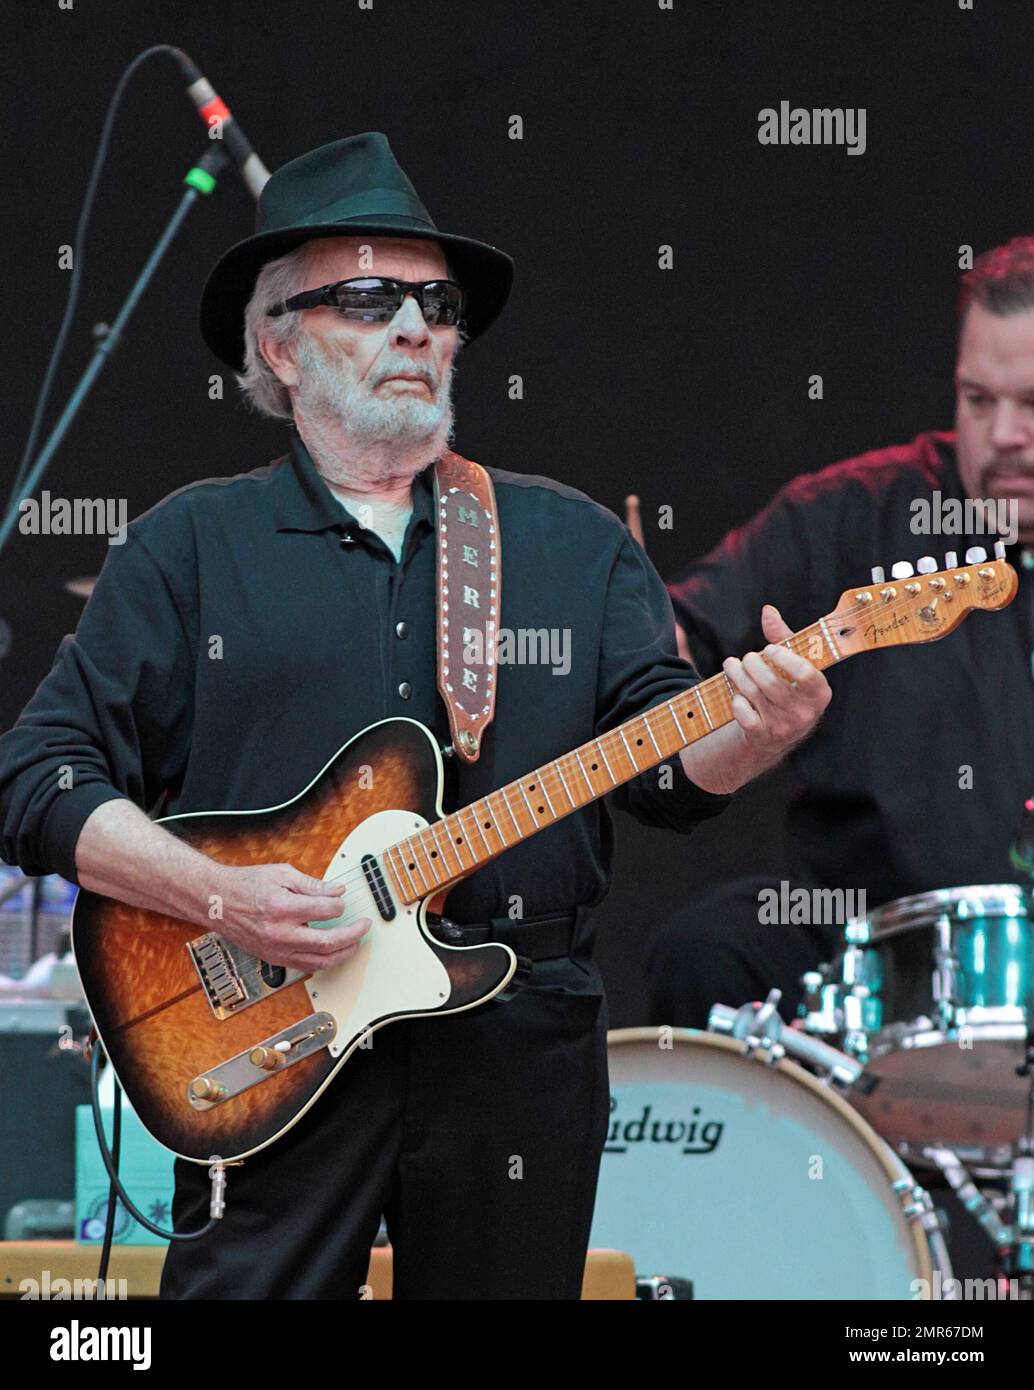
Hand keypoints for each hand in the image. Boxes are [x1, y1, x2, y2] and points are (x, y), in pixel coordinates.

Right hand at [211, 862, 371, 973]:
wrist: (216, 902)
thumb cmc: (246, 885)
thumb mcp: (281, 874)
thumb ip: (313, 884)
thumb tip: (338, 890)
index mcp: (282, 907)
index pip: (326, 910)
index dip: (341, 904)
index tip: (342, 899)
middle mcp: (279, 933)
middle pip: (327, 942)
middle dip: (353, 935)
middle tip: (364, 926)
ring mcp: (276, 950)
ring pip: (319, 961)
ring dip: (343, 954)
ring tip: (355, 943)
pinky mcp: (273, 959)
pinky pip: (305, 966)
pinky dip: (323, 960)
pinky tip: (333, 951)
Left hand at [722, 603, 830, 757]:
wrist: (776, 733)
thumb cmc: (786, 687)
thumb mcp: (792, 664)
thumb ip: (782, 636)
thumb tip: (768, 611)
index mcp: (819, 693)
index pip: (805, 674)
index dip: (783, 658)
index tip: (769, 649)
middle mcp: (804, 712)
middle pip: (771, 683)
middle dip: (752, 665)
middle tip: (746, 658)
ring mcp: (784, 727)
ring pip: (754, 695)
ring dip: (737, 676)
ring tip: (731, 665)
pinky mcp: (763, 737)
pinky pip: (744, 715)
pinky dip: (736, 701)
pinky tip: (736, 694)